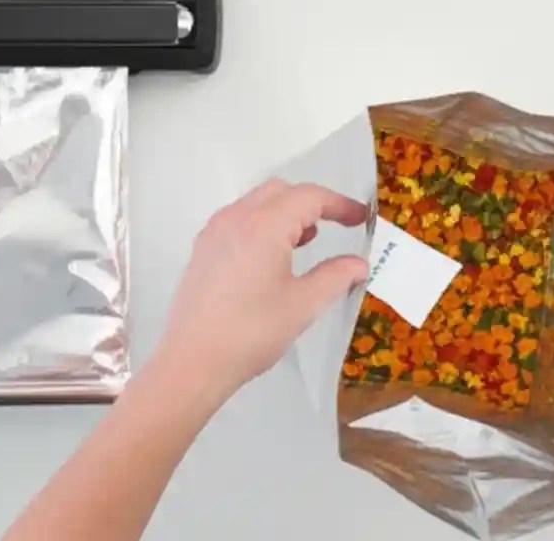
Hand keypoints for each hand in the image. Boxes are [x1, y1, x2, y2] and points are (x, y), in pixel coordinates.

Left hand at [155, 180, 368, 398]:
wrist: (193, 361)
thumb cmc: (252, 332)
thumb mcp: (303, 305)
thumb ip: (335, 276)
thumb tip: (359, 263)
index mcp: (263, 226)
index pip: (308, 197)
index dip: (339, 204)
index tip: (361, 219)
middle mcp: (234, 218)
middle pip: (280, 191)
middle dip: (311, 203)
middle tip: (335, 227)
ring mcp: (214, 232)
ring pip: (256, 203)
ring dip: (285, 213)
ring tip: (306, 242)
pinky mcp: (202, 250)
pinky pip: (238, 221)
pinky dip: (262, 225)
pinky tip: (272, 257)